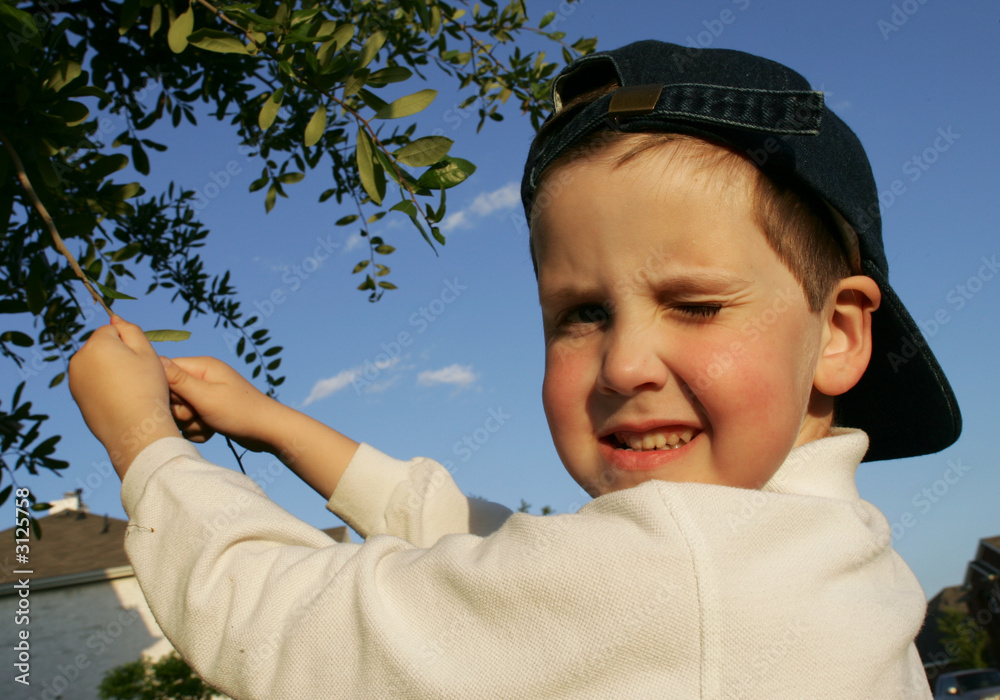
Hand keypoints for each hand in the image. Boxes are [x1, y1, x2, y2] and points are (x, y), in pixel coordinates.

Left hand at [69, 316, 180, 474]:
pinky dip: (103, 386)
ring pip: (96, 364)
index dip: (130, 344)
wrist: (134, 429)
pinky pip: (92, 381)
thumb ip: (130, 330)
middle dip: (116, 356)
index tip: (140, 363)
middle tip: (136, 377)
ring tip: (127, 390)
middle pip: (101, 347)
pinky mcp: (75, 396)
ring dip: (109, 370)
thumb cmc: (146, 388)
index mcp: (96, 344)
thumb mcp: (147, 353)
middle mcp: (79, 358)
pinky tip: (118, 400)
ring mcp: (74, 378)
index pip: (111, 330)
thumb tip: (113, 316)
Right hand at [159, 355, 277, 452]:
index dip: (165, 391)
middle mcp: (203, 377)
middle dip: (181, 411)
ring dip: (191, 424)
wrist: (268, 432)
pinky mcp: (210, 411)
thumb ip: (178, 380)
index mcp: (202, 366)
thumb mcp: (206, 396)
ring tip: (209, 424)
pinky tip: (213, 431)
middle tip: (198, 414)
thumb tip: (155, 358)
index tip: (179, 403)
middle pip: (171, 394)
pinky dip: (199, 430)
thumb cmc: (240, 412)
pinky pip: (191, 423)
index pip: (165, 371)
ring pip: (180, 412)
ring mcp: (207, 395)